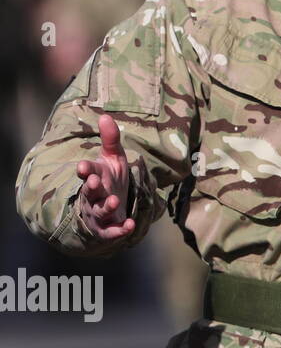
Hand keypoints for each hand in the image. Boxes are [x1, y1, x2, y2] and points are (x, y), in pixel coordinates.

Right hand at [74, 114, 136, 241]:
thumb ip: (111, 140)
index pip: (87, 173)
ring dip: (106, 206)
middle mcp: (94, 195)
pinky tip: (130, 225)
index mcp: (94, 177)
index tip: (83, 167)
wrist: (114, 205)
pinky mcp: (107, 228)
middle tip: (93, 182)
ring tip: (115, 201)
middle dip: (90, 188)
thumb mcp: (114, 158)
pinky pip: (111, 231)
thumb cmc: (111, 179)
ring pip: (99, 211)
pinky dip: (119, 229)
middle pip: (89, 193)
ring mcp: (99, 212)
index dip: (86, 170)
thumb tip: (106, 116)